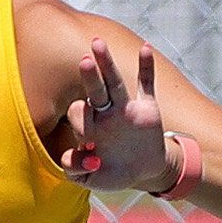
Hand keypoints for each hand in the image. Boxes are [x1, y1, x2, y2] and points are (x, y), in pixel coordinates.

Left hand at [59, 38, 174, 192]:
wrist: (142, 171)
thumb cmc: (110, 173)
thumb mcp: (89, 179)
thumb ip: (74, 170)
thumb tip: (84, 157)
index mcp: (88, 126)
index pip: (80, 115)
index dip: (82, 126)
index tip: (89, 147)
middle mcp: (104, 113)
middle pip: (94, 89)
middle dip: (89, 76)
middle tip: (84, 61)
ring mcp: (125, 108)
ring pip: (114, 81)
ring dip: (108, 63)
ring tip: (98, 43)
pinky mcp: (147, 108)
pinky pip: (147, 84)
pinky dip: (147, 67)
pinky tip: (145, 48)